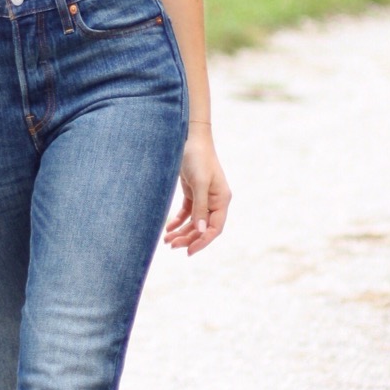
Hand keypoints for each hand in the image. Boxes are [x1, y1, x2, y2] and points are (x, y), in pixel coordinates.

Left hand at [163, 129, 229, 254]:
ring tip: (167, 241)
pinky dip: (178, 222)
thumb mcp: (199, 183)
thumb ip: (200, 207)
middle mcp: (214, 201)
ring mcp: (203, 198)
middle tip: (172, 246)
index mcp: (221, 200)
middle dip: (188, 238)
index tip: (189, 251)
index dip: (203, 241)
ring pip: (194, 222)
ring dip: (181, 232)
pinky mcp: (192, 193)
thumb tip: (201, 231)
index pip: (215, 228)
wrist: (190, 138)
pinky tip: (168, 229)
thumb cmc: (198, 158)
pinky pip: (187, 213)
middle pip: (203, 228)